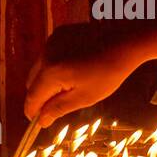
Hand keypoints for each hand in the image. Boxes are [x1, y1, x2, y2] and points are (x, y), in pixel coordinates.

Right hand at [23, 23, 137, 126]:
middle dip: (39, 97)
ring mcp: (51, 42)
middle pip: (31, 82)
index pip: (32, 97)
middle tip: (54, 108)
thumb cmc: (108, 72)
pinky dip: (53, 66)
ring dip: (46, 81)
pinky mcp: (59, 34)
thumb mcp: (84, 97)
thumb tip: (41, 120)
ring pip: (39, 68)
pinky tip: (72, 70)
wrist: (125, 42)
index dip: (32, 112)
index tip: (37, 122)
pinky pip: (48, 55)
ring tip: (67, 88)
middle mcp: (46, 54)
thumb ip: (58, 108)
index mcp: (51, 72)